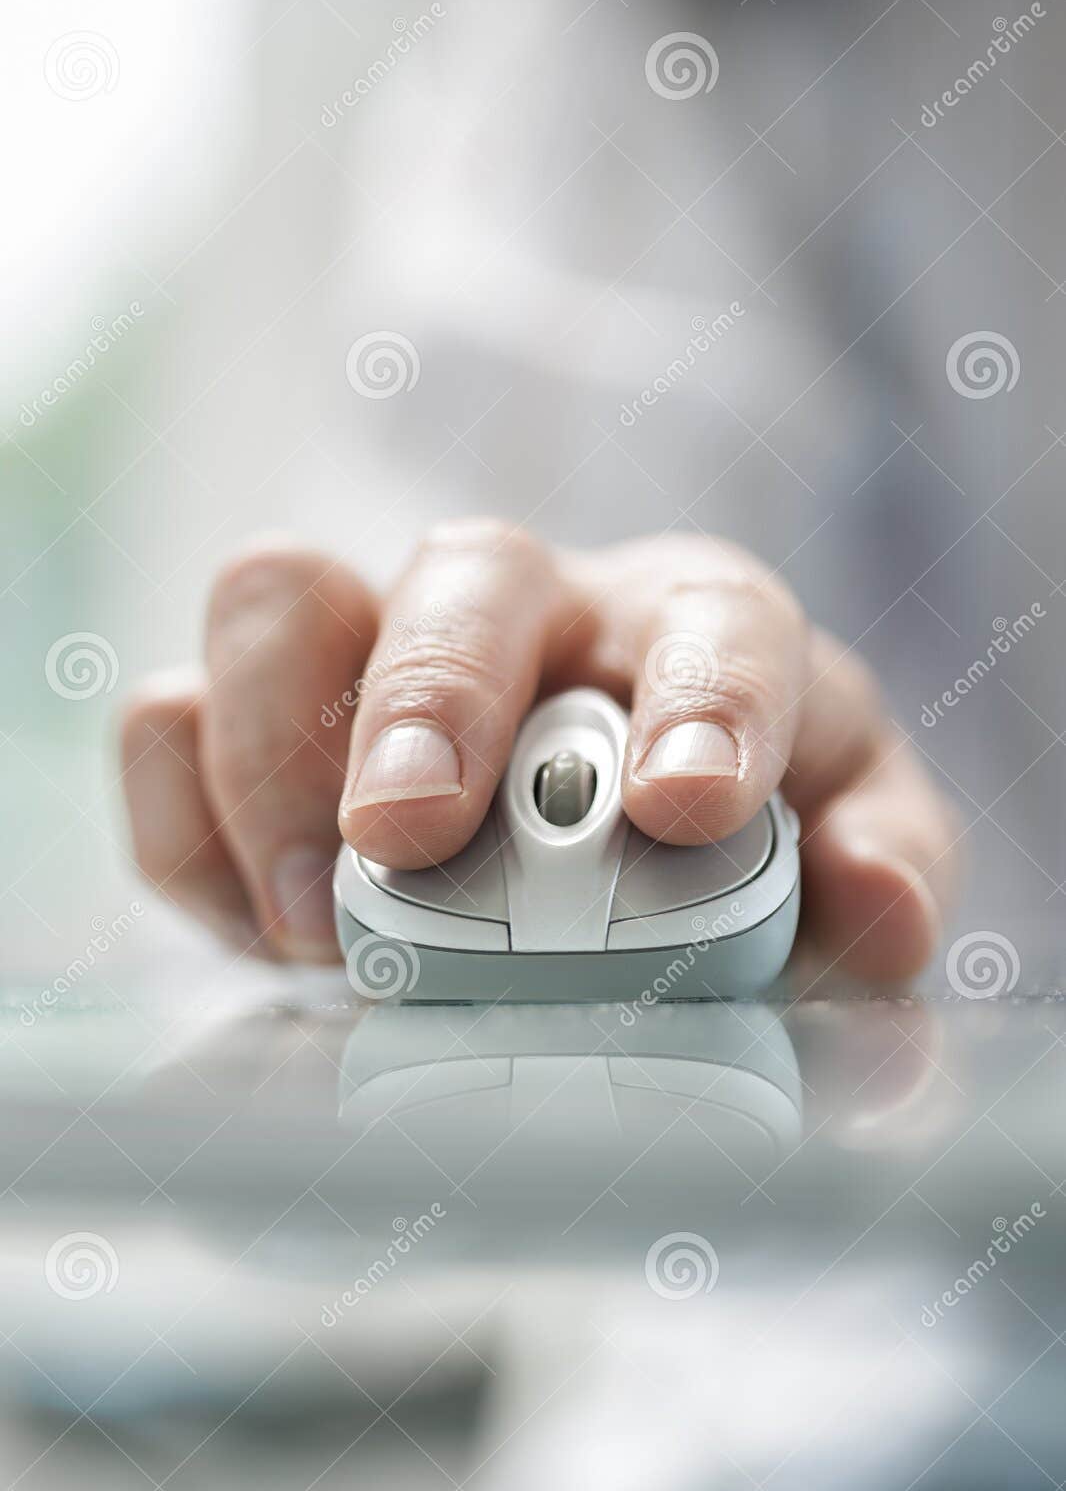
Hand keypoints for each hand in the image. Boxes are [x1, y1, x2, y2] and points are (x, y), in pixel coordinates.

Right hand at [119, 519, 956, 980]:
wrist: (590, 906)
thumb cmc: (725, 877)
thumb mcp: (828, 894)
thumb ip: (876, 892)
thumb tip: (879, 915)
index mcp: (700, 645)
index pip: (716, 620)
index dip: (704, 698)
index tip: (682, 808)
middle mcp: (538, 623)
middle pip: (469, 572)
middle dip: (433, 694)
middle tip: (411, 836)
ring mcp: (380, 660)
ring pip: (280, 598)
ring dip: (276, 752)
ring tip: (314, 919)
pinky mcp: (258, 731)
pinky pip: (171, 716)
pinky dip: (186, 812)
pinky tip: (249, 919)